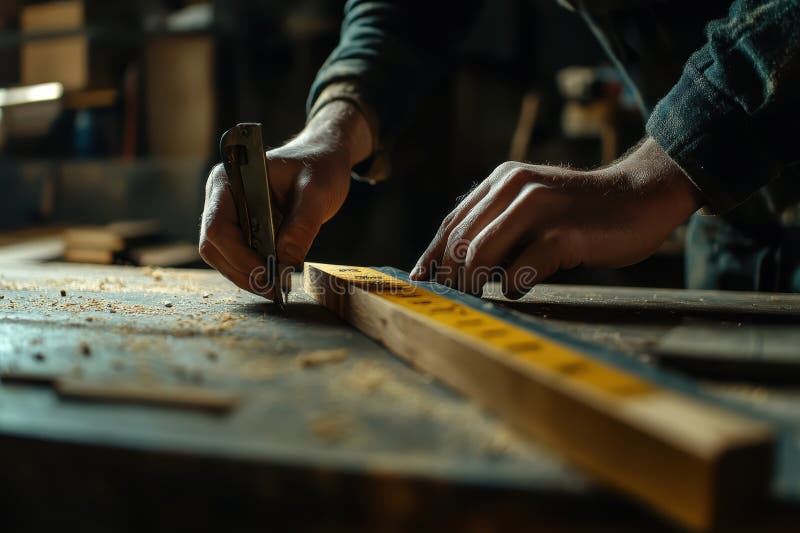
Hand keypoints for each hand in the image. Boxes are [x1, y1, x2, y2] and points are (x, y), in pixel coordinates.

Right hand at [199, 101, 371, 297]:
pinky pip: (238, 256)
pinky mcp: (242, 228)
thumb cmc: (319, 167)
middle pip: (214, 246)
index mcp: (230, 180)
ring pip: (223, 257)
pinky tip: (276, 278)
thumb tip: (286, 264)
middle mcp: (222, 198)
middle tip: (275, 290)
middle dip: (242, 271)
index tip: (268, 274)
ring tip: (278, 288)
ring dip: (247, 276)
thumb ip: (302, 226)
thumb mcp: (318, 193)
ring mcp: (230, 214)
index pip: (217, 226)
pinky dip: (254, 271)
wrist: (322, 159)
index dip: (239, 256)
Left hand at [410, 137, 700, 297]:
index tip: (419, 282)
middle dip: (448, 276)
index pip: (452, 222)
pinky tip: (517, 290)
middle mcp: (515, 187)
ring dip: (472, 284)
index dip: (432, 256)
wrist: (641, 196)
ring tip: (477, 300)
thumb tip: (459, 266)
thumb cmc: (583, 212)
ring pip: (481, 253)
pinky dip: (512, 285)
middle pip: (460, 240)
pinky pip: (524, 266)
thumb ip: (500, 224)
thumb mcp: (533, 206)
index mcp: (502, 180)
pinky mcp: (564, 232)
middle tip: (449, 300)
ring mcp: (539, 207)